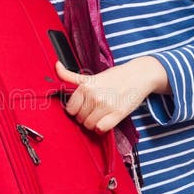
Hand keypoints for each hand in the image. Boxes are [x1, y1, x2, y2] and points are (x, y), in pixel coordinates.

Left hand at [55, 56, 169, 132]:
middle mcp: (94, 95)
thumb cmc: (114, 76)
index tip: (83, 107)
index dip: (76, 110)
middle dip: (85, 117)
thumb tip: (56, 65)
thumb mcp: (91, 76)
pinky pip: (102, 129)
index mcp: (85, 86)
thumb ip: (71, 76)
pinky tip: (106, 120)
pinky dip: (102, 128)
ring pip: (90, 125)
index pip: (70, 109)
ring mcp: (106, 105)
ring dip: (94, 123)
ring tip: (101, 114)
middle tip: (94, 110)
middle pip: (79, 119)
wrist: (138, 75)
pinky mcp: (118, 113)